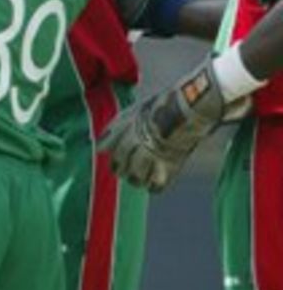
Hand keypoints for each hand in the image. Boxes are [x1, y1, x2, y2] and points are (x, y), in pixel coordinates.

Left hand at [98, 57, 246, 191]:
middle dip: (120, 168)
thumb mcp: (138, 108)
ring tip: (139, 178)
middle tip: (123, 171)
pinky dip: (154, 185)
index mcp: (124, 125)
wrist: (189, 105)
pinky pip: (155, 185)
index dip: (108, 151)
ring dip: (136, 178)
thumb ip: (119, 125)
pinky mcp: (168, 165)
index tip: (108, 154)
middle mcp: (133, 141)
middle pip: (118, 164)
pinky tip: (156, 181)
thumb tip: (101, 146)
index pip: (105, 145)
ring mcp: (150, 153)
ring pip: (134, 176)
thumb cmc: (166, 103)